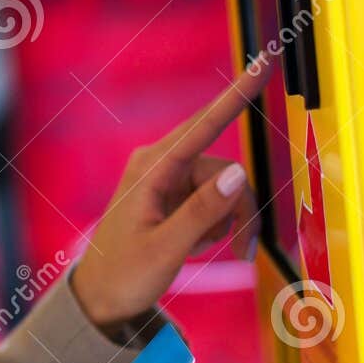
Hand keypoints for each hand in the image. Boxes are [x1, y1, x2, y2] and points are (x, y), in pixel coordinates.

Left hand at [70, 58, 271, 327]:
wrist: (101, 298)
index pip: (203, 126)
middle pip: (225, 170)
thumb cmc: (123, 275)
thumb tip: (238, 174)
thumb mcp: (165, 249)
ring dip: (231, 222)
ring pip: (226, 188)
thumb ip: (202, 212)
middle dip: (239, 208)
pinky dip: (219, 224)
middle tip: (242, 249)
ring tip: (219, 252)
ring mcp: (169, 179)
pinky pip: (216, 200)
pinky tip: (199, 243)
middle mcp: (160, 165)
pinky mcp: (176, 195)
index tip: (262, 64)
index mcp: (152, 169)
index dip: (236, 95)